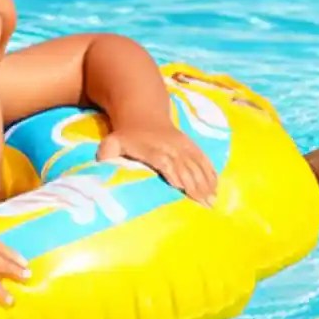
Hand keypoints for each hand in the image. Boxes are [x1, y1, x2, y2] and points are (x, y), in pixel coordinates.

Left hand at [97, 122, 217, 205]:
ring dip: (206, 181)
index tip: (183, 189)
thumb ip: (108, 150)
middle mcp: (171, 146)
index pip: (166, 162)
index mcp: (153, 148)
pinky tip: (216, 186)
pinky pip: (203, 158)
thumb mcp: (114, 140)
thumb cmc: (127, 134)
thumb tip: (102, 159)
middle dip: (196, 185)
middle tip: (205, 204)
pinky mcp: (190, 145)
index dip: (175, 174)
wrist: (143, 114)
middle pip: (186, 166)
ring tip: (213, 200)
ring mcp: (182, 145)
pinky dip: (210, 171)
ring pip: (197, 164)